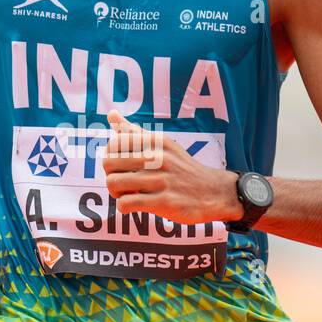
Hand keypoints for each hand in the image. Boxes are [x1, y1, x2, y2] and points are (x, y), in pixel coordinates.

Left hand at [102, 110, 240, 224]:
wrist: (213, 193)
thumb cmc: (182, 168)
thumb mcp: (163, 145)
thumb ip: (134, 132)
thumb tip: (111, 114)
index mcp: (155, 142)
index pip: (114, 143)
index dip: (111, 157)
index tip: (121, 166)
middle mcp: (157, 158)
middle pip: (108, 163)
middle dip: (110, 175)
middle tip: (122, 183)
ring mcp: (160, 180)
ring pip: (113, 183)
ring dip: (116, 193)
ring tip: (127, 194)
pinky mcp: (163, 202)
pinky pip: (126, 203)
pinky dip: (124, 207)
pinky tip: (134, 206)